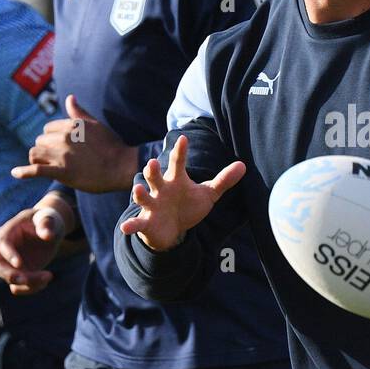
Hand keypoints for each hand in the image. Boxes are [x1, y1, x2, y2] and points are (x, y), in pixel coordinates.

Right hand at [0, 206, 64, 294]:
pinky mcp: (20, 273)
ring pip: (10, 279)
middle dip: (8, 274)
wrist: (48, 230)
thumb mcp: (47, 217)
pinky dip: (31, 288)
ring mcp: (10, 264)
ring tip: (48, 276)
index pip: (2, 245)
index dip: (9, 255)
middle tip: (25, 279)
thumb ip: (46, 223)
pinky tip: (46, 278)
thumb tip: (47, 235)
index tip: (19, 264)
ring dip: (27, 284)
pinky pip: (19, 287)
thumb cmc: (45, 220)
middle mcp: (5, 250)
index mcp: (9, 232)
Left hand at [11, 94, 136, 192]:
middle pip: (40, 141)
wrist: (122, 166)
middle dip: (46, 149)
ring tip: (46, 165)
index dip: (52, 139)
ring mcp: (62, 155)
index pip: (48, 129)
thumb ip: (79, 112)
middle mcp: (64, 138)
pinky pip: (36, 170)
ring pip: (35, 154)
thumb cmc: (112, 146)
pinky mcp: (62, 172)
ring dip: (38, 160)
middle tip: (57, 159)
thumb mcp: (96, 125)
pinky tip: (16, 173)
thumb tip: (69, 98)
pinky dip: (23, 172)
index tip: (60, 147)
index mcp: (71, 126)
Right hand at [118, 135, 245, 251]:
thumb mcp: (208, 194)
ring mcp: (152, 205)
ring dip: (139, 193)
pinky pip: (137, 223)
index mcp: (176, 180)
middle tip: (153, 162)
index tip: (183, 138)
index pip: (178, 163)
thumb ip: (223, 180)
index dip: (181, 151)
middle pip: (155, 177)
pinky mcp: (146, 222)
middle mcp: (161, 190)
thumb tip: (243, 165)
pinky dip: (131, 225)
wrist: (172, 230)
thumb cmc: (188, 206)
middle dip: (152, 171)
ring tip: (137, 189)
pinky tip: (126, 227)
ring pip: (143, 196)